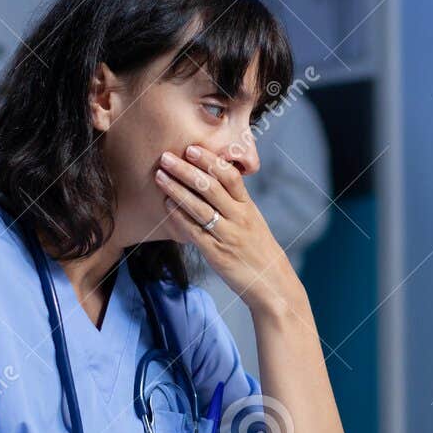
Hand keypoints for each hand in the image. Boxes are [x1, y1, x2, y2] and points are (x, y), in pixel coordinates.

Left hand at [155, 145, 296, 311]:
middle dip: (186, 170)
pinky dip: (179, 217)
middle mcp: (239, 219)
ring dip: (176, 190)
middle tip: (166, 157)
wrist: (272, 284)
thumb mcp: (252, 221)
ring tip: (160, 176)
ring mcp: (227, 236)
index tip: (191, 148)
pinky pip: (194, 232)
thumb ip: (235, 202)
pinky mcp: (217, 254)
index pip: (230, 176)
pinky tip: (166, 205)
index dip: (210, 161)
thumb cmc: (258, 250)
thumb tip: (214, 179)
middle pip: (210, 188)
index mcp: (248, 208)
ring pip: (199, 207)